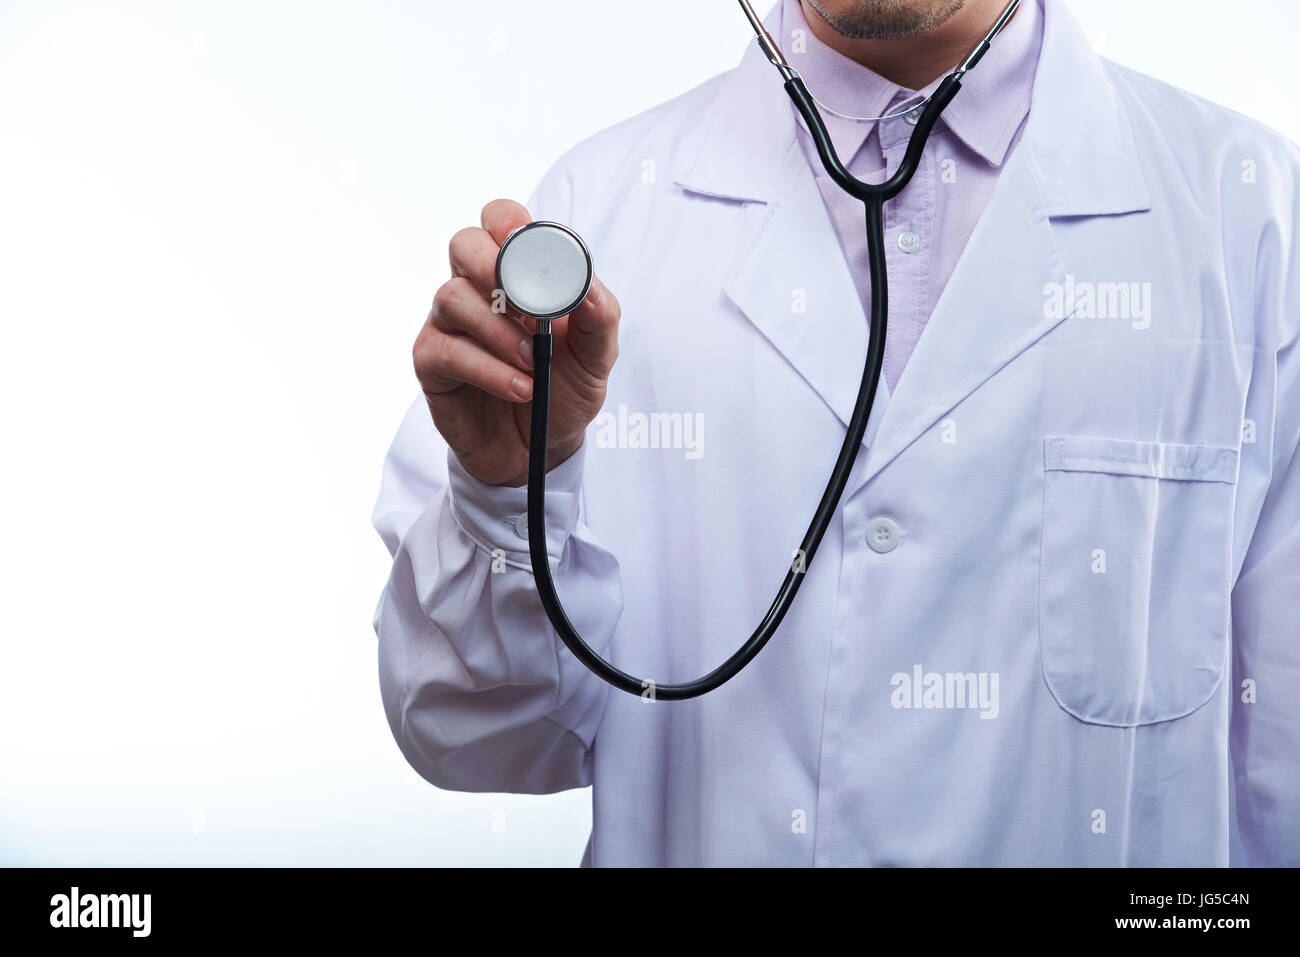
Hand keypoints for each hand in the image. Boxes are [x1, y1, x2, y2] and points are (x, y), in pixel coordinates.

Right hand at [414, 199, 620, 486]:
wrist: (541, 448)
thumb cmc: (563, 390)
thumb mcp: (597, 356)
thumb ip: (600, 316)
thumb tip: (588, 286)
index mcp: (516, 273)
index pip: (500, 220)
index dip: (510, 223)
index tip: (531, 250)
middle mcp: (476, 289)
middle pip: (464, 243)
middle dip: (494, 266)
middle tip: (529, 307)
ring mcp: (449, 324)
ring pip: (452, 297)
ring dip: (499, 330)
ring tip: (532, 363)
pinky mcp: (432, 363)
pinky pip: (447, 351)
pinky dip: (488, 369)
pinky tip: (519, 387)